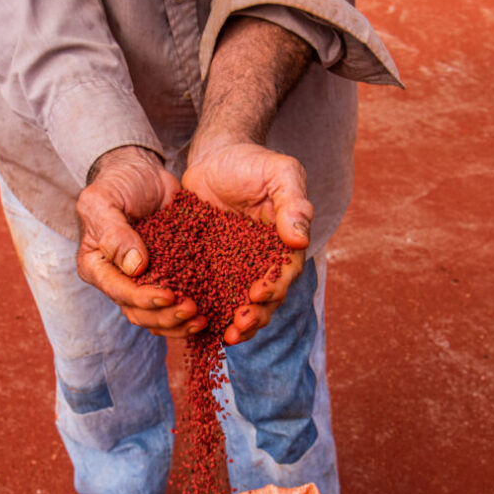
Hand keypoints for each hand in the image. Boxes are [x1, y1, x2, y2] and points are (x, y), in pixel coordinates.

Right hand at [76, 146, 206, 336]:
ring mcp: (143, 282)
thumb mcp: (105, 201)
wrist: (143, 174)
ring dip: (179, 323)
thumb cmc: (118, 184)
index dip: (144, 298)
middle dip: (166, 316)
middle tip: (193, 310)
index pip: (119, 291)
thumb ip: (114, 232)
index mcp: (97, 266)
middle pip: (139, 313)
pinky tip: (211, 313)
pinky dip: (190, 314)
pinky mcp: (167, 277)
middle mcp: (118, 281)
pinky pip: (176, 304)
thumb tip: (134, 266)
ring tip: (202, 318)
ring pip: (158, 316)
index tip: (169, 295)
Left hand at [182, 141, 311, 344]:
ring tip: (224, 336)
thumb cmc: (253, 162)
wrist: (216, 156)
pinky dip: (205, 311)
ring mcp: (235, 269)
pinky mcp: (209, 268)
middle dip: (254, 316)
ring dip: (233, 324)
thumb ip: (293, 204)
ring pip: (238, 304)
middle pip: (264, 299)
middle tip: (239, 327)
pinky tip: (193, 323)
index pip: (284, 274)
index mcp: (284, 246)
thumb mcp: (280, 174)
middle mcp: (262, 264)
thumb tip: (301, 239)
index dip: (273, 288)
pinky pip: (208, 294)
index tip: (259, 294)